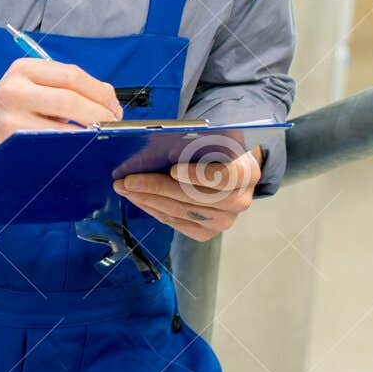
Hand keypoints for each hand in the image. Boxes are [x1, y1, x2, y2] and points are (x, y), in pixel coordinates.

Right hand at [0, 57, 122, 141]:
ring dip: (90, 133)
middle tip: (113, 124)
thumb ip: (67, 88)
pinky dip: (72, 147)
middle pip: (71, 98)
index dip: (100, 92)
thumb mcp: (32, 88)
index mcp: (24, 68)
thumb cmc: (11, 112)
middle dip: (100, 113)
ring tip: (100, 136)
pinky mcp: (12, 141)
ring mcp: (11, 117)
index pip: (72, 75)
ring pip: (64, 125)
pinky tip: (80, 148)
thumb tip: (109, 98)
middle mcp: (15, 88)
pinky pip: (53, 145)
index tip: (114, 106)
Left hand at [113, 145, 264, 241]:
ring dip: (148, 200)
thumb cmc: (216, 149)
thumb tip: (158, 147)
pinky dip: (154, 210)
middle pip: (194, 197)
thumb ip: (197, 142)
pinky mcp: (209, 232)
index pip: (225, 176)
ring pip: (181, 211)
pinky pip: (176, 223)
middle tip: (128, 180)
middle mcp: (240, 201)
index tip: (172, 169)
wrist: (229, 168)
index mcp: (247, 173)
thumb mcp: (214, 139)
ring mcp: (225, 220)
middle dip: (156, 188)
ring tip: (126, 188)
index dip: (197, 174)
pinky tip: (139, 199)